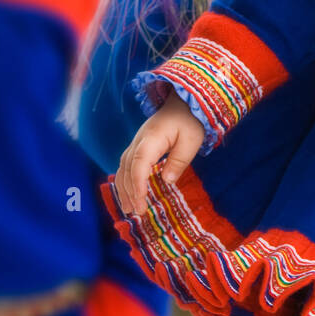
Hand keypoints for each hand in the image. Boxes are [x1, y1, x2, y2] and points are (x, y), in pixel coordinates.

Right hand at [115, 86, 205, 215]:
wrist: (182, 102)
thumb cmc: (189, 121)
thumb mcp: (191, 141)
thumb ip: (179, 160)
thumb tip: (167, 181)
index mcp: (151, 138)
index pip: (139, 163)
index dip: (137, 184)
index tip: (140, 202)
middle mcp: (138, 141)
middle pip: (127, 168)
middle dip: (129, 192)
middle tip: (136, 213)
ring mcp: (136, 143)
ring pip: (123, 167)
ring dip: (123, 188)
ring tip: (128, 209)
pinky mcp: (138, 146)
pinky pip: (126, 165)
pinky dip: (125, 181)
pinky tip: (128, 194)